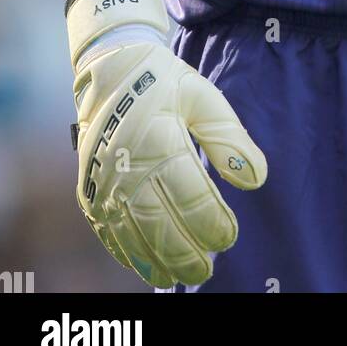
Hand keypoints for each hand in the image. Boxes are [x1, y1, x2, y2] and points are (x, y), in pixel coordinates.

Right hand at [68, 0, 267, 287]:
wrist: (110, 69)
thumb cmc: (164, 82)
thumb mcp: (204, 98)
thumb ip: (230, 139)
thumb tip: (256, 179)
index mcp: (160, 142)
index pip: (191, 197)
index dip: (213, 223)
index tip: (230, 236)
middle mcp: (128, 167)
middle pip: (161, 224)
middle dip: (187, 252)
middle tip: (208, 269)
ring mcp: (105, 182)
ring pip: (134, 235)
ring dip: (159, 261)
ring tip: (183, 276)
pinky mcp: (90, 191)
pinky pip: (109, 231)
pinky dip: (129, 254)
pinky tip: (149, 266)